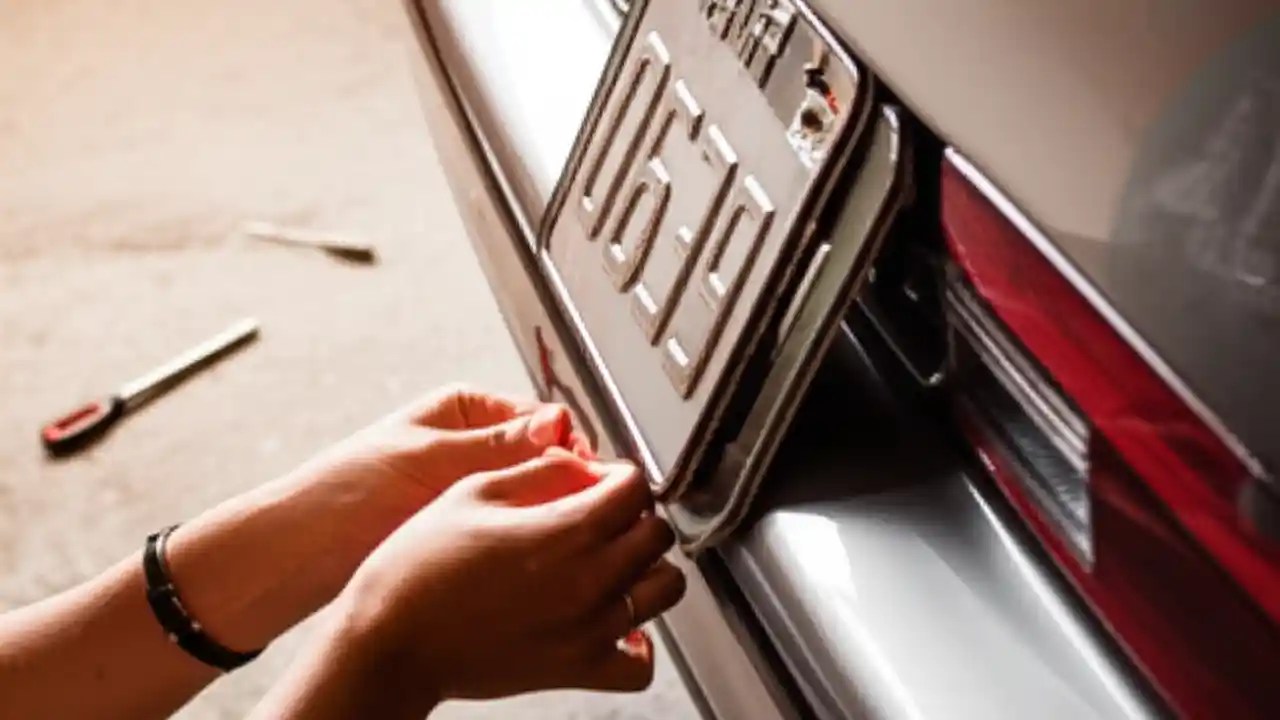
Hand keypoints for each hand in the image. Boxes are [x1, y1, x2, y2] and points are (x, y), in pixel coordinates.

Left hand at [292, 384, 574, 542]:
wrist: (303, 554)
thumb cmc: (349, 492)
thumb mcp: (430, 459)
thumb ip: (498, 445)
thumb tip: (557, 425)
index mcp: (466, 408)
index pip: (542, 419)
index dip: (569, 447)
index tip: (588, 475)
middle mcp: (475, 443)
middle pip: (544, 458)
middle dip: (564, 482)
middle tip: (584, 509)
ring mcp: (472, 486)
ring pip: (532, 495)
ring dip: (548, 511)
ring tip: (564, 532)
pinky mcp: (467, 526)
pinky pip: (513, 525)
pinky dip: (529, 535)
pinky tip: (539, 551)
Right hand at [336, 454, 686, 704]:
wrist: (390, 642)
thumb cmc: (418, 567)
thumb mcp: (472, 492)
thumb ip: (538, 471)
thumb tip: (578, 461)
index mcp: (567, 530)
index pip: (636, 487)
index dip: (618, 474)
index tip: (599, 479)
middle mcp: (590, 580)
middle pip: (657, 534)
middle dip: (635, 515)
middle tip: (603, 515)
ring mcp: (590, 629)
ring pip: (664, 590)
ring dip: (646, 569)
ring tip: (611, 562)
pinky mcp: (578, 669)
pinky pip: (641, 663)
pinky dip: (638, 641)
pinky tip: (613, 622)